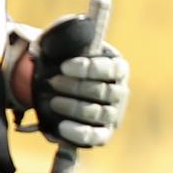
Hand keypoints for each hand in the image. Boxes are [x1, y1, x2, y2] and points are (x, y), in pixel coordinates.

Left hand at [20, 14, 129, 147]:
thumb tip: (59, 36)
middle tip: (53, 82)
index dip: (90, 68)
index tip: (65, 66)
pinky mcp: (102, 133)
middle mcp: (120, 91)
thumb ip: (62, 35)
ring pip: (99, 113)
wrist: (55, 86)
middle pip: (105, 92)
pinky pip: (96, 137)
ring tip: (53, 102)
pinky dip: (80, 133)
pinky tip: (62, 126)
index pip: (111, 69)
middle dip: (76, 87)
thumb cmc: (63, 60)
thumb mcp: (62, 43)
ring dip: (74, 107)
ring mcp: (113, 114)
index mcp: (117, 67)